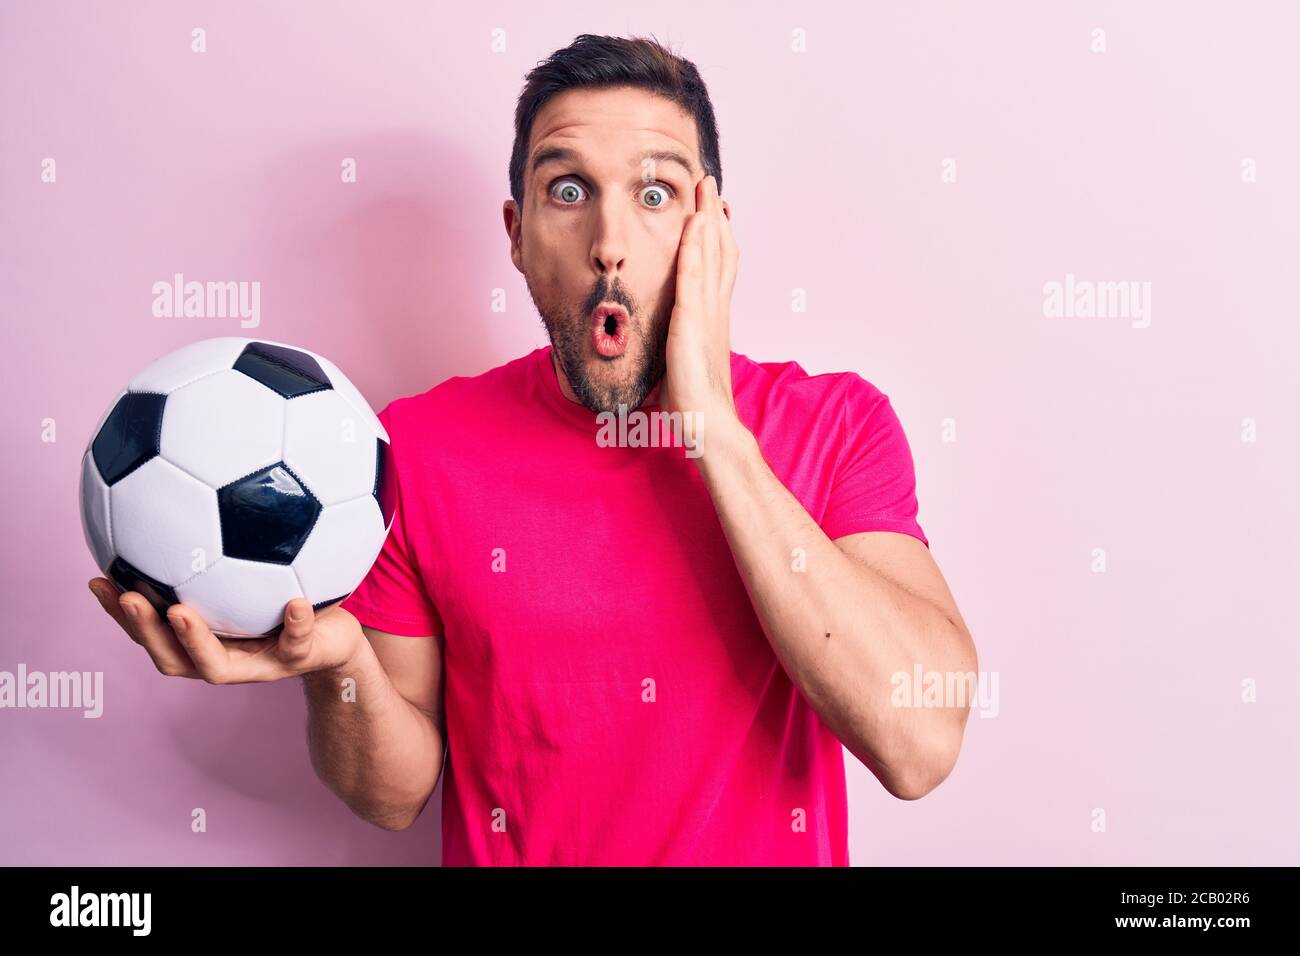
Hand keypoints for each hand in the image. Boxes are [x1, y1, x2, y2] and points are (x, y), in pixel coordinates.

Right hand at [88, 577, 365, 683]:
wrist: (340, 639)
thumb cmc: (287, 600)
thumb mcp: (253, 575)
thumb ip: (218, 551)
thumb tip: (182, 500)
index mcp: (205, 640)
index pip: (150, 632)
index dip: (119, 614)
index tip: (95, 580)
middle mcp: (224, 658)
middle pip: (170, 657)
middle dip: (144, 629)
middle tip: (128, 595)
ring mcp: (260, 664)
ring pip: (217, 665)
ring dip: (195, 639)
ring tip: (180, 610)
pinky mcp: (300, 657)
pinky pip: (296, 641)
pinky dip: (294, 624)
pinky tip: (294, 602)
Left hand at [660, 174, 739, 427]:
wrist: (709, 424)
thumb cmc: (694, 403)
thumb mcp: (682, 365)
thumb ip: (677, 347)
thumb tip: (666, 344)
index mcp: (713, 318)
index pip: (718, 267)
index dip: (716, 237)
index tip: (713, 212)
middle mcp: (716, 309)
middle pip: (720, 251)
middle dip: (715, 216)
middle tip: (711, 184)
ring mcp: (707, 312)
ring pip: (711, 254)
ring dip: (708, 218)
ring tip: (706, 188)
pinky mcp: (693, 320)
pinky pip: (694, 274)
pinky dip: (696, 246)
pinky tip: (694, 223)